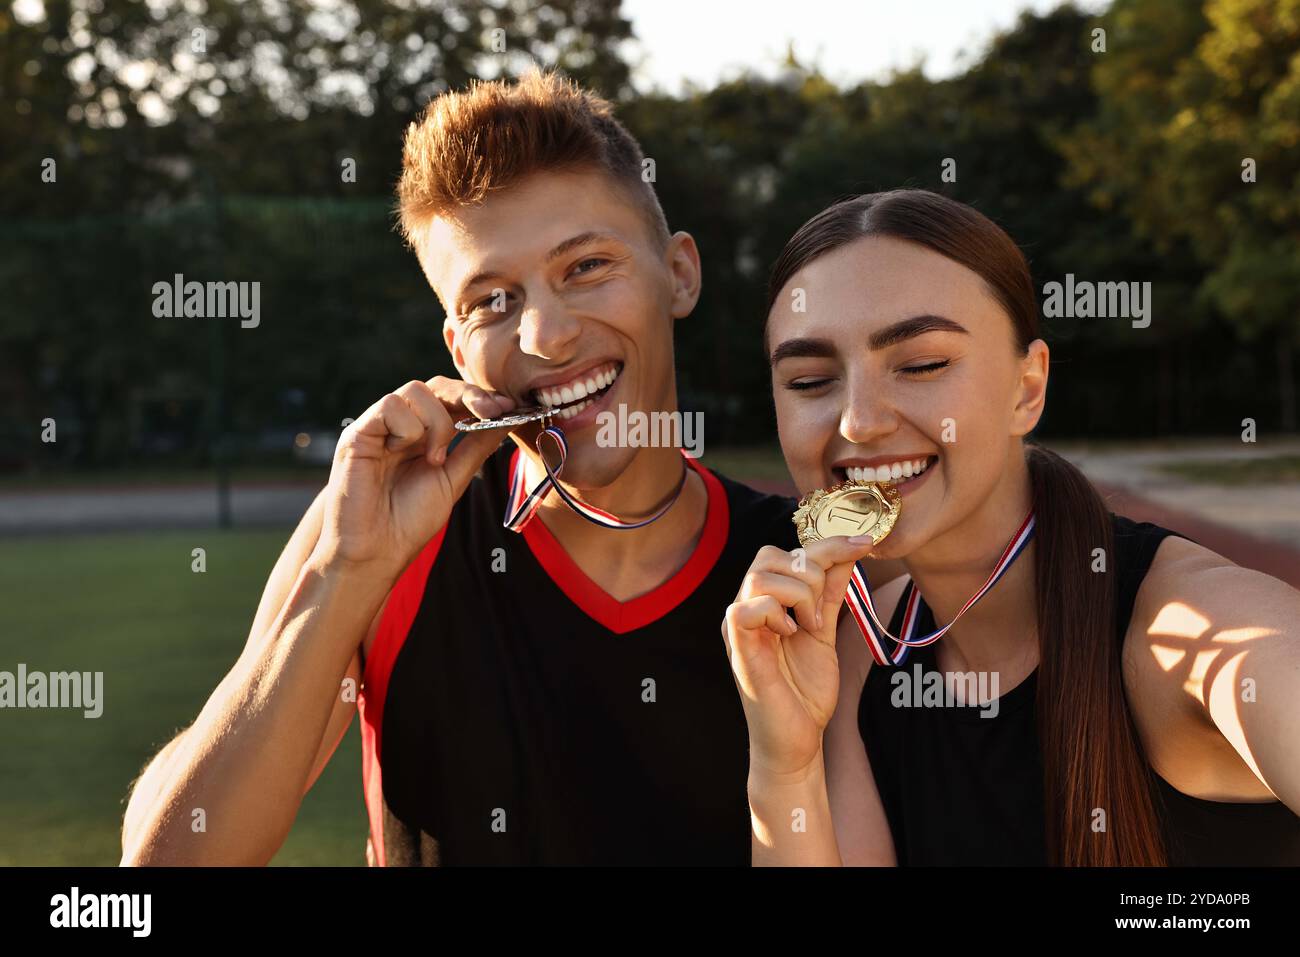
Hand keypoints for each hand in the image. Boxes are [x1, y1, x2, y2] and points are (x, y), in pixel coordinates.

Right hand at [314, 377, 514, 576]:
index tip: (508, 406)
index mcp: (422, 435)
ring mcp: (378, 427)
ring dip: (437, 422)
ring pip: (416, 390)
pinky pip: (391, 406)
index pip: (451, 398)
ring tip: (434, 459)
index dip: (479, 397)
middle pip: (436, 385)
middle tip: (492, 412)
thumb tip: (506, 418)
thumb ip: (475, 446)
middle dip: (469, 394)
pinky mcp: (358, 433)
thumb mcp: (453, 478)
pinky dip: (408, 428)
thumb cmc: (410, 521)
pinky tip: (402, 454)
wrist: (376, 551)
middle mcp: (400, 426)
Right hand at [722, 536, 875, 778]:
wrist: (798, 740)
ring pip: (761, 576)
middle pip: (769, 555)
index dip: (827, 544)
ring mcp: (738, 627)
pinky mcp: (737, 647)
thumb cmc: (805, 691)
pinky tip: (792, 635)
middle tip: (822, 612)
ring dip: (798, 595)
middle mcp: (747, 608)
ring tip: (810, 626)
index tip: (865, 543)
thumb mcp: (826, 633)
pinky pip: (747, 608)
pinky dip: (777, 614)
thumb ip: (831, 595)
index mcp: (766, 602)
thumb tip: (847, 555)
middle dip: (810, 573)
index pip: (788, 553)